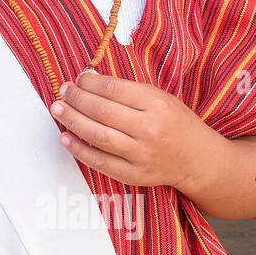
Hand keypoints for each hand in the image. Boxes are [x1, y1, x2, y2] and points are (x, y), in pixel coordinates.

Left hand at [49, 70, 223, 192]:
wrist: (198, 159)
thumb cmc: (174, 122)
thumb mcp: (159, 97)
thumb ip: (126, 90)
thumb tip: (87, 80)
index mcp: (157, 104)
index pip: (111, 89)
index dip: (88, 83)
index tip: (77, 79)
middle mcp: (150, 129)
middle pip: (101, 111)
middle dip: (75, 98)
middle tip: (63, 92)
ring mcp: (142, 155)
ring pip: (97, 136)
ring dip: (72, 121)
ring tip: (58, 109)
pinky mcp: (135, 175)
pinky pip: (100, 162)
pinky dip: (79, 150)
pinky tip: (65, 138)